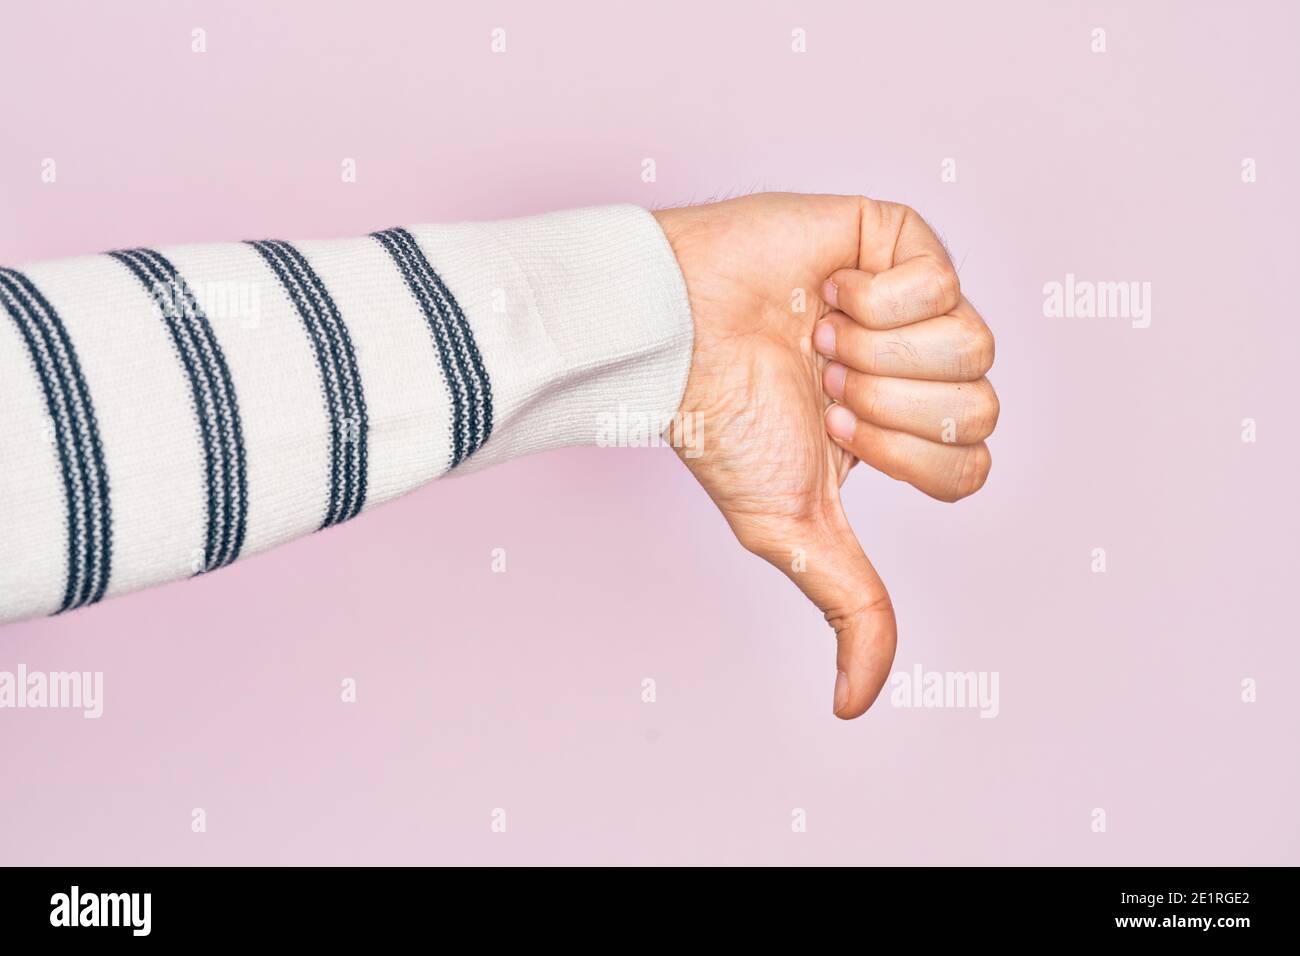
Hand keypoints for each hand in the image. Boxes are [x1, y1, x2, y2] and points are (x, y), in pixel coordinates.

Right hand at [653, 193, 996, 718]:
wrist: (677, 334)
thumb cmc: (723, 424)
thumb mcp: (792, 531)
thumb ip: (850, 609)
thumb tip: (855, 705)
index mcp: (899, 435)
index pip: (970, 466)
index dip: (904, 458)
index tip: (830, 430)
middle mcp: (916, 370)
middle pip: (980, 410)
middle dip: (888, 407)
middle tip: (824, 384)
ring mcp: (915, 302)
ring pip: (971, 347)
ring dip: (879, 353)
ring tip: (821, 338)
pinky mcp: (901, 240)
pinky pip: (942, 279)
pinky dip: (874, 297)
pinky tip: (826, 290)